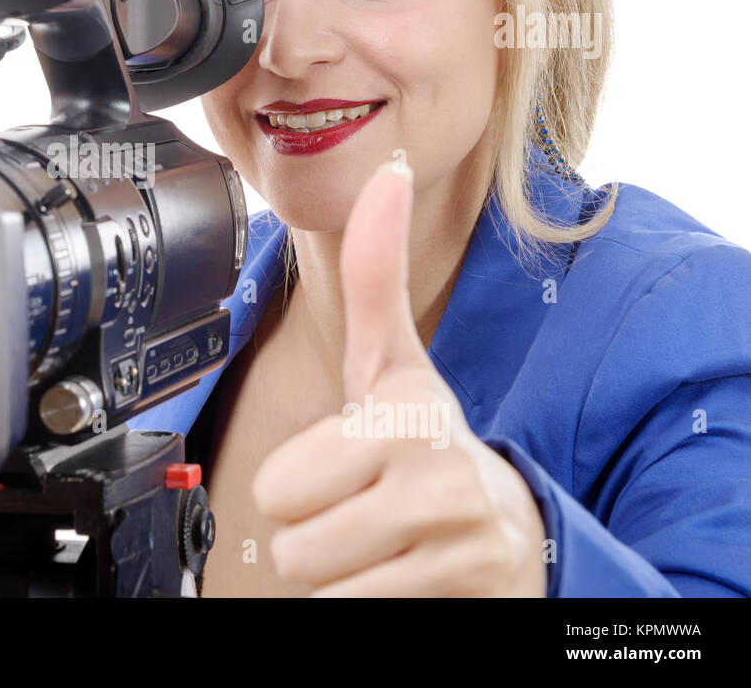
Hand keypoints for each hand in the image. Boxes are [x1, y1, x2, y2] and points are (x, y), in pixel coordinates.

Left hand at [252, 158, 548, 595]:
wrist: (512, 536)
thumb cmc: (431, 448)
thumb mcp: (395, 367)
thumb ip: (376, 277)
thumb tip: (388, 174)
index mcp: (405, 408)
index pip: (277, 486)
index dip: (299, 486)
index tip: (350, 468)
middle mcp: (438, 468)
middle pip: (290, 538)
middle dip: (316, 533)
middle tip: (364, 512)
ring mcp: (458, 536)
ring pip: (318, 581)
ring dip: (340, 574)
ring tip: (385, 543)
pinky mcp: (466, 588)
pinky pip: (351, 614)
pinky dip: (367, 606)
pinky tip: (407, 577)